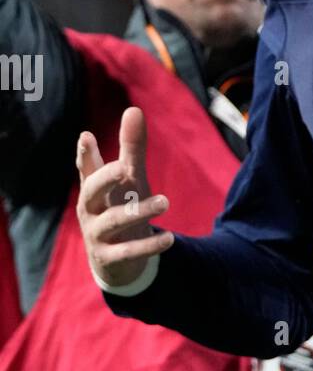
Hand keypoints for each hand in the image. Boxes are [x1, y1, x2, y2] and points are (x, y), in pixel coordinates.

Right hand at [76, 107, 173, 289]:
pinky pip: (128, 252)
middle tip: (123, 168)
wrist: (115, 261)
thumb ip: (131, 148)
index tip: (86, 137)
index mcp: (93, 188)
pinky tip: (170, 239)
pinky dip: (149, 246)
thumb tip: (133, 109)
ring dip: (139, 211)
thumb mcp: (129, 179)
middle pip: (92, 191)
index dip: (85, 154)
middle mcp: (90, 209)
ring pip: (114, 221)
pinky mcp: (110, 258)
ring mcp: (97, 234)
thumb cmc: (120, 207)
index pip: (86, 168)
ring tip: (166, 202)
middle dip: (106, 179)